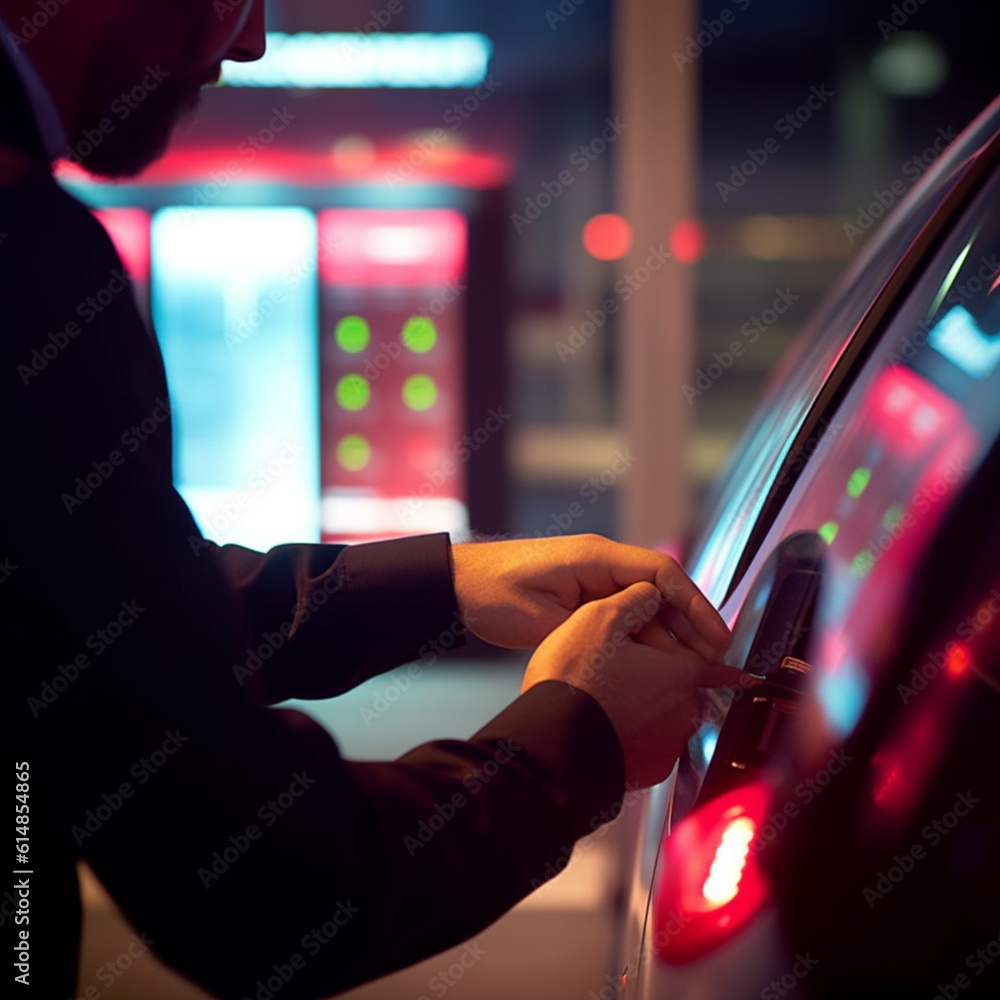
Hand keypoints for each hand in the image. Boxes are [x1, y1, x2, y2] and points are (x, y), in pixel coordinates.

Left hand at [451, 533, 730, 661]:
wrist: (458, 585)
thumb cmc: (491, 594)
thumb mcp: (542, 618)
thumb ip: (594, 627)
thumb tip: (640, 642)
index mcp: (596, 558)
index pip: (662, 574)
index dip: (696, 605)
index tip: (716, 637)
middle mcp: (602, 562)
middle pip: (662, 591)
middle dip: (691, 626)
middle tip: (715, 663)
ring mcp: (593, 577)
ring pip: (646, 605)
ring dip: (669, 636)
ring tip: (691, 672)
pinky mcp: (584, 593)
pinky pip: (625, 613)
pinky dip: (643, 636)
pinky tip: (655, 664)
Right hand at [521, 582, 751, 788]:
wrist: (551, 742)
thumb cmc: (574, 684)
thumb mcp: (599, 618)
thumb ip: (635, 599)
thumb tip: (651, 593)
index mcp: (678, 671)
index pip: (714, 662)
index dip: (716, 658)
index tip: (738, 671)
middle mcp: (682, 711)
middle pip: (681, 686)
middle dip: (660, 677)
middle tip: (621, 670)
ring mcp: (667, 744)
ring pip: (666, 717)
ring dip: (647, 707)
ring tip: (607, 697)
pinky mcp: (648, 769)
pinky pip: (650, 746)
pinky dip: (636, 736)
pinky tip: (608, 723)